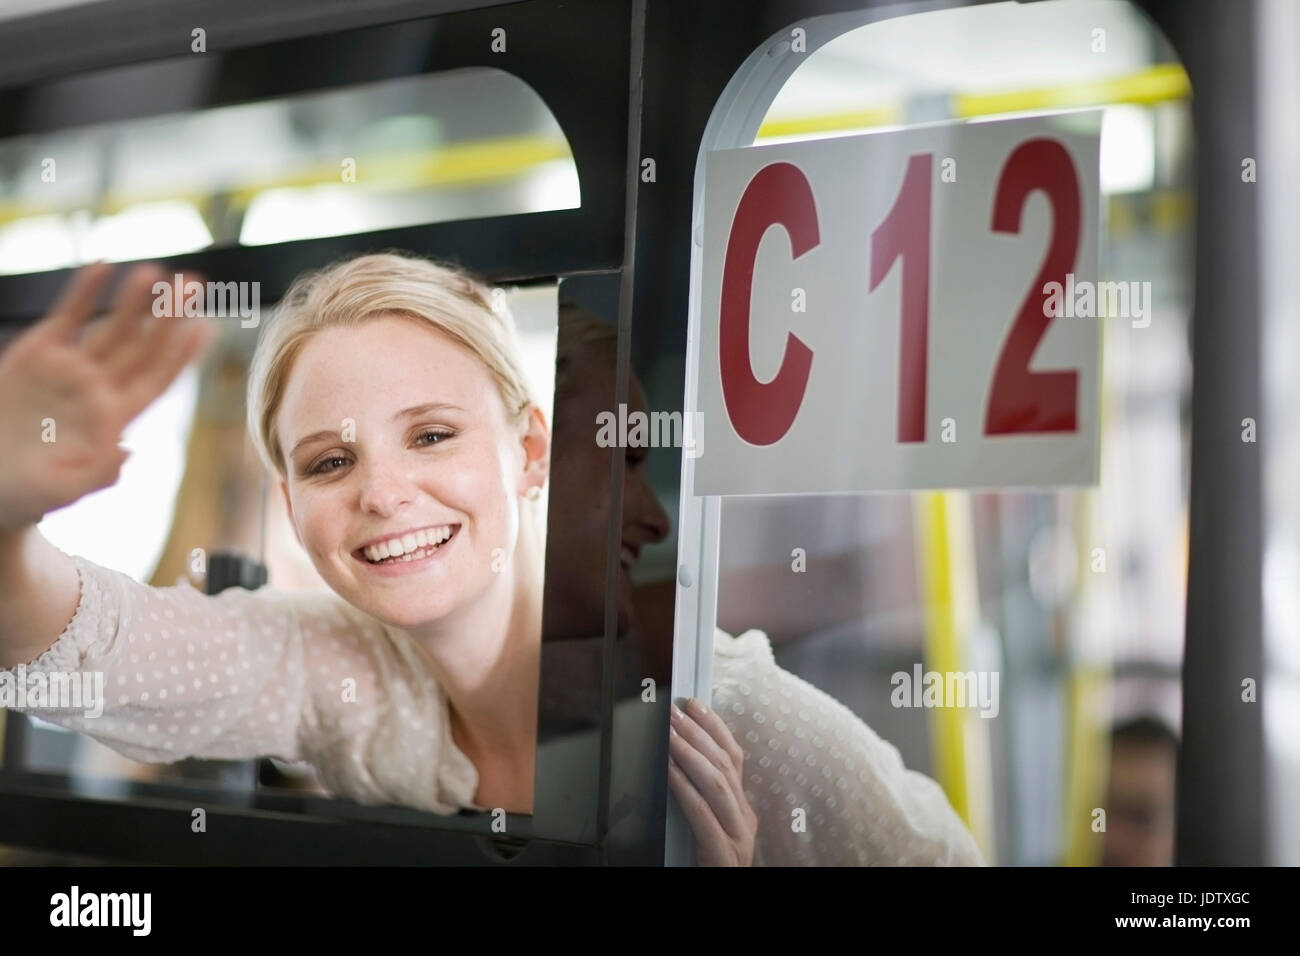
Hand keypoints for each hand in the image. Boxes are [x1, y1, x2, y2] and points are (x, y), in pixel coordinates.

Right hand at [0, 263, 213, 531]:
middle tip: (193, 285)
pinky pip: (67, 315)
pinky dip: (85, 291)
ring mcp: (70, 368)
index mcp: (113, 419)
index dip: (181, 356)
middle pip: (142, 347)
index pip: (157, 381)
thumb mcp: (61, 492)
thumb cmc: (25, 493)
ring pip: (110, 327)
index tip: (205, 327)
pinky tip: (104, 264)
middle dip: (167, 317)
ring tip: (157, 272)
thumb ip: (97, 475)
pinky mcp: (38, 352)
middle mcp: (98, 388)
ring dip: (133, 300)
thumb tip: (128, 450)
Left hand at [668, 697, 757, 865]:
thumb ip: (699, 800)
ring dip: (688, 753)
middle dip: (697, 733)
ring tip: (668, 732)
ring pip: (716, 783)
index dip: (715, 727)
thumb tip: (672, 762)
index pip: (734, 757)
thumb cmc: (708, 865)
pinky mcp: (722, 854)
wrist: (724, 895)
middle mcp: (744, 818)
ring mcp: (737, 837)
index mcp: (742, 810)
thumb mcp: (706, 828)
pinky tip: (667, 770)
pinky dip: (683, 787)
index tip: (694, 703)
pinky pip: (702, 814)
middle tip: (673, 711)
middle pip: (724, 764)